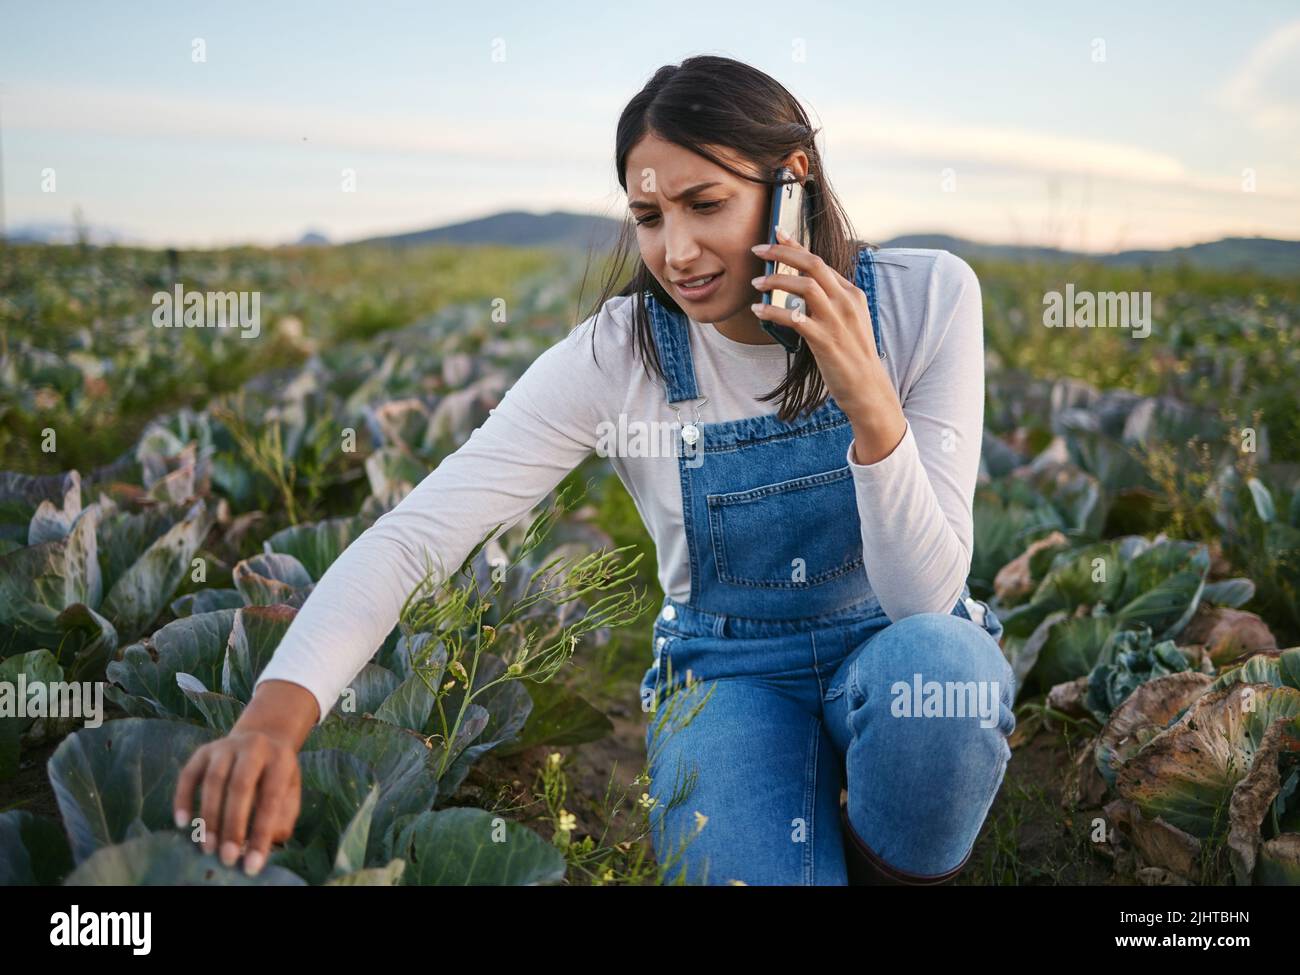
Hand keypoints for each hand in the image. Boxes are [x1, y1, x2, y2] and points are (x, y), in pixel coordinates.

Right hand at [173, 681, 315, 875]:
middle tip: (226, 858)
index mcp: (280, 759)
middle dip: (232, 826)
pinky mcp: (203, 751)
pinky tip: (183, 823)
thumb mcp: (289, 792)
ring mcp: (226, 746)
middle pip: (240, 787)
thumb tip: (264, 844)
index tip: (252, 864)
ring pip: (213, 781)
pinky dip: (183, 799)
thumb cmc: (277, 775)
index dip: (261, 834)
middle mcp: (253, 747)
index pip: (271, 800)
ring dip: (209, 817)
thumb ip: (282, 817)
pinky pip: (188, 775)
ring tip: (208, 847)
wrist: (263, 738)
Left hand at [750, 229, 906, 462]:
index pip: (820, 261)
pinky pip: (794, 318)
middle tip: (757, 249)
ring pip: (804, 286)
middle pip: (812, 265)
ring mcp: (837, 320)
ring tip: (755, 284)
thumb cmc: (853, 356)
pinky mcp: (825, 340)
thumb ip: (830, 302)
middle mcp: (846, 302)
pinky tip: (758, 310)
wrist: (868, 388)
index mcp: (851, 294)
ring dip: (775, 281)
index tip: (776, 232)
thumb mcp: (849, 321)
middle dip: (782, 252)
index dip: (796, 245)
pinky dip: (773, 311)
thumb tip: (803, 289)